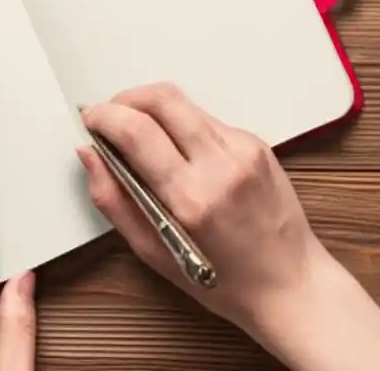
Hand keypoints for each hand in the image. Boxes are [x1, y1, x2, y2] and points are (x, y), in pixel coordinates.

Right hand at [77, 83, 328, 331]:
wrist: (289, 281)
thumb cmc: (224, 282)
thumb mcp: (154, 254)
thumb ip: (114, 201)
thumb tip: (89, 155)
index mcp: (190, 199)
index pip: (137, 131)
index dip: (104, 116)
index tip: (90, 120)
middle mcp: (220, 166)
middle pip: (162, 98)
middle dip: (125, 99)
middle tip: (109, 118)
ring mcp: (244, 150)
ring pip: (186, 104)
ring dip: (153, 109)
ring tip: (140, 135)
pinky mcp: (258, 145)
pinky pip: (209, 120)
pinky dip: (184, 127)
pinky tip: (180, 153)